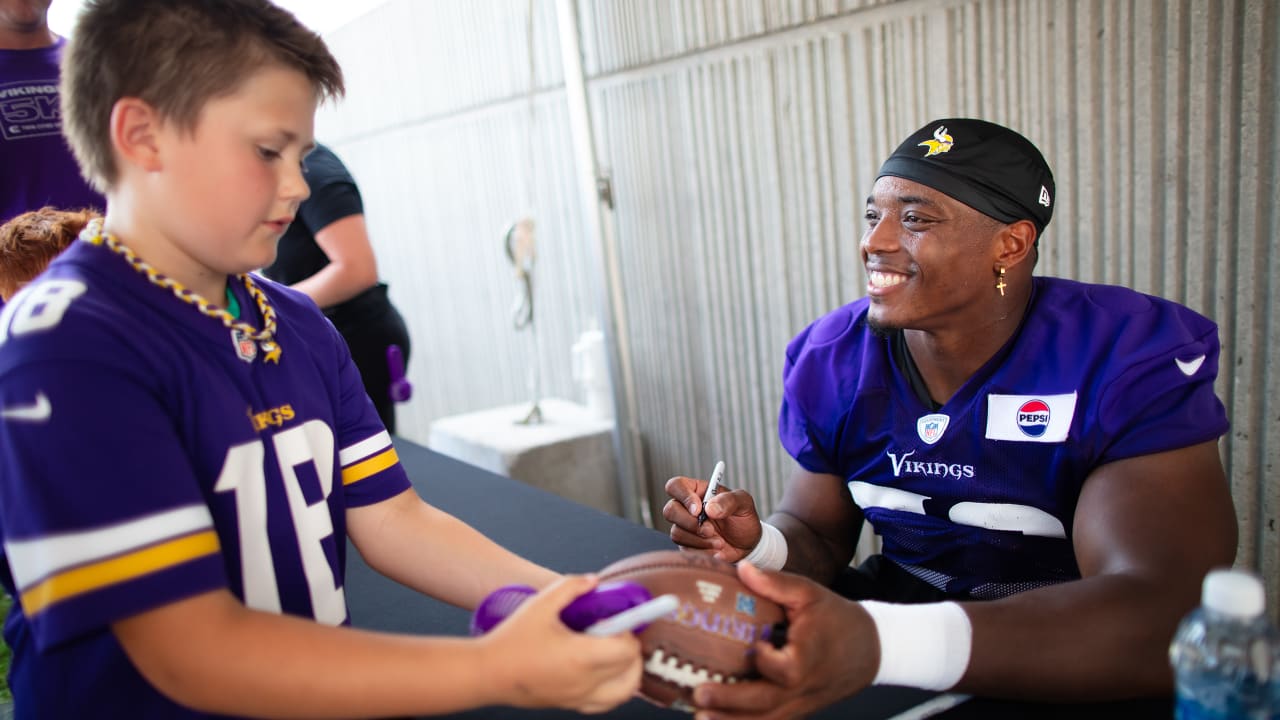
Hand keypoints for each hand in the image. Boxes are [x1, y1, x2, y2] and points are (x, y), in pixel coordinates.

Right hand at [482, 575, 642, 713]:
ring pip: (624, 691)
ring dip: (629, 671)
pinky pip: (606, 703)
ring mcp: (578, 697)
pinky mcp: (570, 705)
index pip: (627, 649)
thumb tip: (593, 581)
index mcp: (581, 657)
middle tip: (619, 633)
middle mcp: (585, 681)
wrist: (486, 673)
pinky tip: (603, 670)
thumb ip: (571, 587)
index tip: (615, 620)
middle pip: (631, 670)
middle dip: (631, 649)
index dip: (628, 631)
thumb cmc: (510, 641)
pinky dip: (615, 688)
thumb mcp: (541, 604)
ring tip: (616, 653)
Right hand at [663, 475, 764, 562]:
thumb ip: (729, 501)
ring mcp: (684, 527)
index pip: (676, 486)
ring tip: (720, 542)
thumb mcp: (744, 503)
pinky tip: (717, 550)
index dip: (683, 497)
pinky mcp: (687, 545)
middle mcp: (686, 508)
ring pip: (677, 533)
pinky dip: (704, 551)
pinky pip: (686, 549)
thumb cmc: (743, 518)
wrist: (748, 544)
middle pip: (670, 511)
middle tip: (710, 530)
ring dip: (700, 540)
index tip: (699, 510)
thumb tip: (710, 508)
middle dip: (690, 523)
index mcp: (697, 491)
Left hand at [691, 563, 877, 719]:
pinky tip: (718, 719)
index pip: (777, 666)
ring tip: (700, 717)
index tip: (753, 644)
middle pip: (764, 704)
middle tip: (698, 695)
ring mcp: (799, 704)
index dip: (761, 657)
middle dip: (729, 703)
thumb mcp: (809, 594)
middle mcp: (801, 689)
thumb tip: (741, 568)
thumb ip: (775, 583)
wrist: (871, 649)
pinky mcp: (797, 710)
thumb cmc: (837, 619)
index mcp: (806, 660)